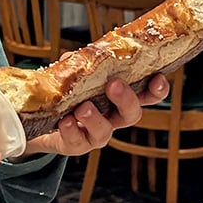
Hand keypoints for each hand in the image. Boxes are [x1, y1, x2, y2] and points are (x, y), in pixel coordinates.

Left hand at [23, 74, 168, 157]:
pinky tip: (65, 121)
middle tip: (114, 85)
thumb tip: (72, 57)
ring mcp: (96, 134)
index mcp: (119, 98)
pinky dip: (71, 130)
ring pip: (104, 132)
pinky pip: (77, 141)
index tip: (157, 78)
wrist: (44, 121)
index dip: (157, 90)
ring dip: (95, 118)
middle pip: (131, 114)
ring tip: (83, 107)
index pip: (146, 95)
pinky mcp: (76, 145)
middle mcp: (113, 118)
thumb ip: (76, 64)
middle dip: (126, 100)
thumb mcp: (74, 75)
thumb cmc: (68, 95)